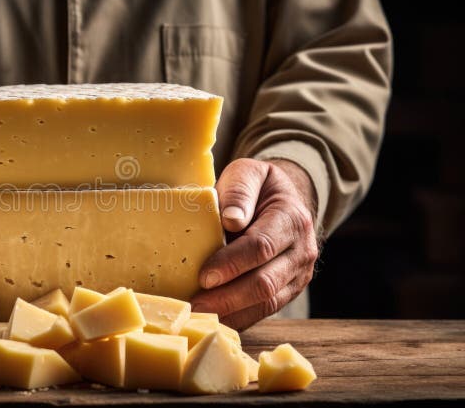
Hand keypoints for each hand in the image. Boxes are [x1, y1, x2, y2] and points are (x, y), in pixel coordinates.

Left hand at [191, 158, 319, 329]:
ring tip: (197, 319)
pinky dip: (237, 319)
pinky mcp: (288, 292)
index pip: (261, 247)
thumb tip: (231, 219)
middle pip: (265, 283)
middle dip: (227, 298)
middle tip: (194, 307)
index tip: (204, 276)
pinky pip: (263, 312)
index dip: (232, 264)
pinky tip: (212, 322)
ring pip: (266, 303)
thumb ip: (240, 191)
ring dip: (230, 313)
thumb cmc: (257, 187)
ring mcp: (298, 276)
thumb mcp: (249, 173)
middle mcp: (301, 251)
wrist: (283, 200)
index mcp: (291, 219)